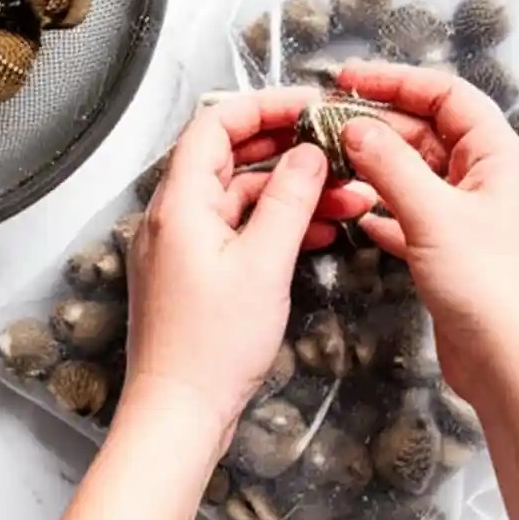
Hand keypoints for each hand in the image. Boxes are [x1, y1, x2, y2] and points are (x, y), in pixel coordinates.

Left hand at [123, 88, 376, 443]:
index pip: (217, 123)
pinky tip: (317, 234)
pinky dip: (276, 226)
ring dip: (291, 193)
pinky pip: (238, 231)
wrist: (178, 412)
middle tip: (336, 149)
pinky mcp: (195, 273)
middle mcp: (174, 217)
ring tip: (344, 199)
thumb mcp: (264, 263)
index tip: (311, 107)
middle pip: (231, 157)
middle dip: (289, 150)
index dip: (266, 107)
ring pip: (241, 197)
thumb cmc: (208, 348)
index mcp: (180, 202)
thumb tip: (308, 154)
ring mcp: (183, 245)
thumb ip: (289, 200)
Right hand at [337, 62, 518, 402]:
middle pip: (429, 132)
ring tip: (332, 163)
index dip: (397, 81)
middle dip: (378, 125)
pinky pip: (412, 215)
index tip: (347, 80)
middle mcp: (488, 180)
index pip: (447, 95)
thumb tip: (353, 127)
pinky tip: (355, 214)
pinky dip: (383, 210)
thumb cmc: (488, 286)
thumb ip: (389, 164)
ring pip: (417, 175)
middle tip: (326, 124)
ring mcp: (472, 218)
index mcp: (498, 157)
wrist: (514, 366)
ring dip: (377, 167)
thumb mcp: (433, 215)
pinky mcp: (454, 253)